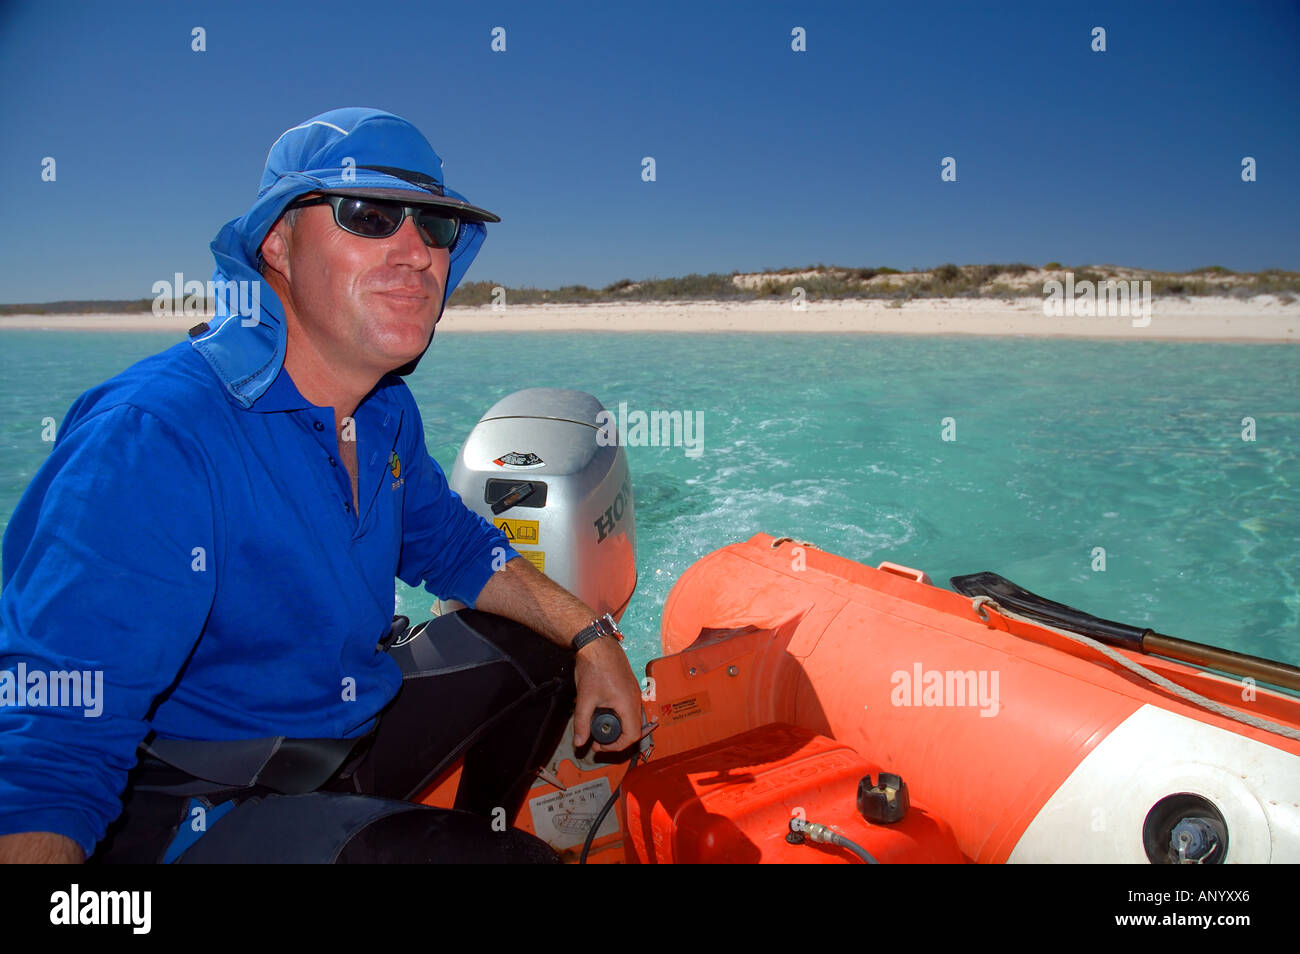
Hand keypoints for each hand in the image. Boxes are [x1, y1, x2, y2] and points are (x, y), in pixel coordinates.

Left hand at [571, 636, 648, 752]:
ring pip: (631, 719)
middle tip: (598, 739)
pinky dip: (618, 716)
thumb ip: (581, 724)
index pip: (632, 736)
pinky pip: (629, 708)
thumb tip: (579, 743)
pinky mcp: (630, 686)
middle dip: (616, 739)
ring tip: (598, 725)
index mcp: (628, 704)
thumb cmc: (593, 668)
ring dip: (617, 727)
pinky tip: (603, 711)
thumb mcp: (585, 699)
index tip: (599, 745)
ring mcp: (634, 692)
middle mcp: (635, 699)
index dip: (616, 746)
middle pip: (634, 729)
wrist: (597, 643)